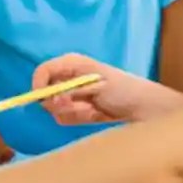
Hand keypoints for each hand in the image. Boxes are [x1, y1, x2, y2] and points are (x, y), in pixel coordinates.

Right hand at [32, 54, 163, 123]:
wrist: (143, 107)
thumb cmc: (123, 89)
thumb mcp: (96, 85)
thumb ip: (70, 89)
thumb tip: (48, 98)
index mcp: (70, 63)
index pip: (42, 71)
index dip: (39, 86)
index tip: (46, 101)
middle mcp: (67, 77)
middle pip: (45, 93)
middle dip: (60, 103)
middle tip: (80, 106)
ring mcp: (70, 95)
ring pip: (54, 109)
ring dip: (72, 112)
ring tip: (92, 110)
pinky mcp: (74, 110)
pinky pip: (63, 118)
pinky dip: (77, 119)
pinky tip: (93, 115)